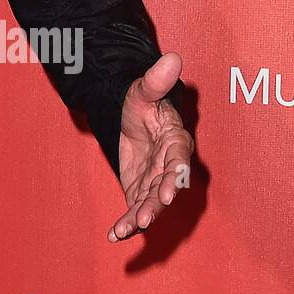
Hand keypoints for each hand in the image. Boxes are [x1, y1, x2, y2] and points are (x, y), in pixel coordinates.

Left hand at [107, 51, 192, 242]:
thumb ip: (155, 81)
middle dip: (158, 204)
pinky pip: (137, 209)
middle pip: (167, 187)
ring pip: (152, 202)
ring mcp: (156, 181)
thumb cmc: (140, 101)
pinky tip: (114, 235)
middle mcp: (170, 165)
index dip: (175, 176)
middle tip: (146, 218)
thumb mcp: (142, 90)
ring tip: (125, 230)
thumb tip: (172, 58)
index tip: (169, 191)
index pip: (178, 160)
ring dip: (141, 217)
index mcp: (175, 141)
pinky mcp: (142, 191)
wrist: (130, 116)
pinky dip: (127, 223)